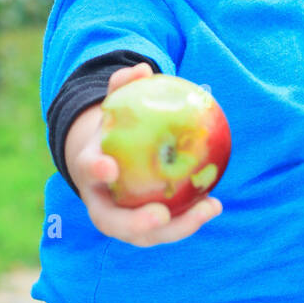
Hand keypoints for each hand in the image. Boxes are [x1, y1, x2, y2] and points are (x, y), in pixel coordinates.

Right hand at [64, 62, 221, 246]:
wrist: (105, 161)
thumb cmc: (113, 130)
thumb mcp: (114, 107)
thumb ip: (123, 87)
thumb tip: (142, 68)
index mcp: (89, 170)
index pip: (89, 170)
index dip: (96, 170)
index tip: (109, 167)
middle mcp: (101, 202)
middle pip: (113, 221)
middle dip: (135, 223)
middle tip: (161, 216)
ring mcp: (121, 221)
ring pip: (144, 235)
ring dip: (177, 228)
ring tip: (209, 208)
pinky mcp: (143, 228)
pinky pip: (166, 228)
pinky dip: (189, 219)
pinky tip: (214, 204)